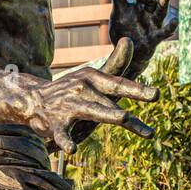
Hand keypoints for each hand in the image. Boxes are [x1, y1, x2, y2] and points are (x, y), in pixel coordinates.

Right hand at [26, 38, 156, 155]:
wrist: (34, 99)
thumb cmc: (73, 90)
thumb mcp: (94, 77)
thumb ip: (116, 64)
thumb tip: (130, 39)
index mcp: (93, 78)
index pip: (118, 84)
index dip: (137, 90)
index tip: (156, 96)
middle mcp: (82, 89)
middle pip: (107, 101)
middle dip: (121, 109)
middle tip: (135, 114)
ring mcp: (68, 107)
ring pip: (90, 111)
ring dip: (107, 114)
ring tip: (124, 118)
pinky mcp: (54, 125)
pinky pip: (62, 135)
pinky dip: (66, 142)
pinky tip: (73, 150)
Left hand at [108, 0, 176, 76]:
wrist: (127, 54)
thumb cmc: (125, 30)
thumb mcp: (119, 10)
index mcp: (144, 5)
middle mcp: (152, 14)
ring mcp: (154, 26)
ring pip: (160, 13)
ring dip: (163, 5)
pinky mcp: (153, 40)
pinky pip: (163, 33)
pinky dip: (169, 28)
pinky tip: (175, 22)